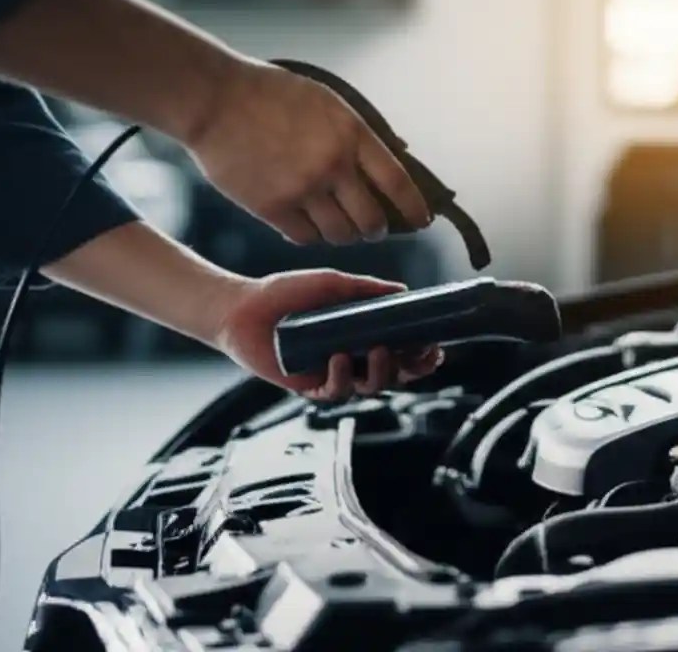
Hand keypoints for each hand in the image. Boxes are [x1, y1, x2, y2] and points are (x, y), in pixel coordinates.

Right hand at [187, 60, 431, 244]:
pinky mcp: (271, 207)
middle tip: (373, 227)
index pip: (397, 183)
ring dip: (345, 234)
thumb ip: (358, 132)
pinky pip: (305, 238)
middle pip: (371, 220)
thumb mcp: (326, 100)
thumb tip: (397, 153)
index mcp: (351, 134)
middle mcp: (332, 165)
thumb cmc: (270, 95)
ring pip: (340, 235)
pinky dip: (312, 235)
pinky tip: (309, 224)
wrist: (214, 99)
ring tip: (340, 225)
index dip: (414, 208)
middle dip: (376, 228)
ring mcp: (302, 189)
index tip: (421, 220)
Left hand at [212, 269, 442, 400]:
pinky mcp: (309, 387)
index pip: (402, 351)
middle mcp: (353, 359)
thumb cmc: (285, 293)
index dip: (422, 355)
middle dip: (413, 369)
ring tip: (381, 351)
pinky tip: (340, 359)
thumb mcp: (333, 284)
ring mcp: (333, 375)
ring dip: (382, 373)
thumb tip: (403, 291)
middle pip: (395, 375)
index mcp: (362, 336)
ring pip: (369, 387)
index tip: (435, 346)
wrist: (242, 307)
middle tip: (420, 354)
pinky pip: (334, 391)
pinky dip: (342, 378)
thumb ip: (367, 289)